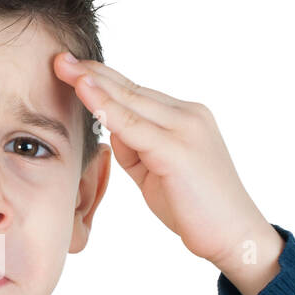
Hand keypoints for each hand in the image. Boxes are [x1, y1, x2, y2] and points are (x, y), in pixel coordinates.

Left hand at [53, 52, 271, 269]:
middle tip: (60, 58)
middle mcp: (188, 115)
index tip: (73, 68)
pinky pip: (133, 125)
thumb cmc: (195, 208)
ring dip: (94, 83)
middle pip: (131, 89)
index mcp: (184, 118)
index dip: (102, 79)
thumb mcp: (156, 172)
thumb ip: (135, 147)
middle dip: (92, 73)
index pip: (136, 93)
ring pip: (130, 101)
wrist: (235, 236)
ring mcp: (186, 129)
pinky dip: (107, 108)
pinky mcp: (178, 149)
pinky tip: (86, 94)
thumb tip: (110, 128)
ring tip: (65, 67)